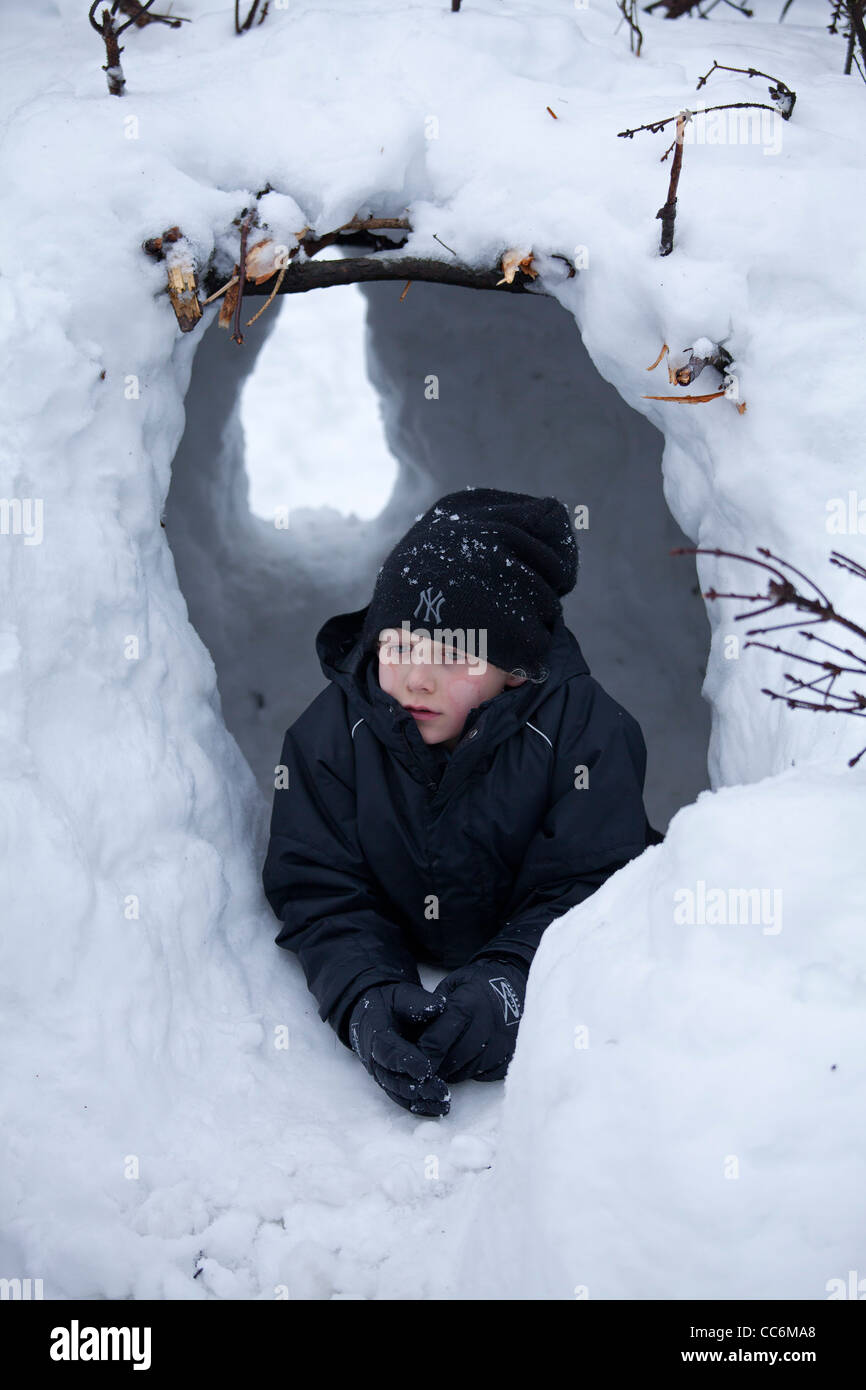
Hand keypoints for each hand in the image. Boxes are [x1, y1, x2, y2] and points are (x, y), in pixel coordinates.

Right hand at [348, 982, 450, 1115]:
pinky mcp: (389, 1082)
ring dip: (419, 1100)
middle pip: (392, 1077)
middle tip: (441, 1091)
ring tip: (443, 1104)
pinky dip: (418, 1106)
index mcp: (374, 1033)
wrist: (374, 1015)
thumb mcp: (401, 995)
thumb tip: (438, 1006)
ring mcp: (381, 1072)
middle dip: (417, 1087)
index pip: (387, 1050)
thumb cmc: (391, 1004)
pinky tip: (438, 1110)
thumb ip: (417, 1001)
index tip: (426, 1069)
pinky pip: (401, 1098)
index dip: (405, 1061)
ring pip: (397, 1092)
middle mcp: (374, 1058)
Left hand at [413, 959, 527, 1082]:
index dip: (421, 1055)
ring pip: (465, 1072)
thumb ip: (434, 1010)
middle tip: (427, 1062)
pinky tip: (467, 1057)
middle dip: (435, 1064)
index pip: (436, 1042)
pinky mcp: (509, 1057)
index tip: (412, 1061)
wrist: (516, 986)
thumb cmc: (478, 985)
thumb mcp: (453, 985)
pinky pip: (482, 1075)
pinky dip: (470, 1070)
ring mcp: (501, 1045)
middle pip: (451, 1061)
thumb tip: (415, 1037)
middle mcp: (486, 1027)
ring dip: (452, 1069)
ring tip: (447, 1056)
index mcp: (467, 1006)